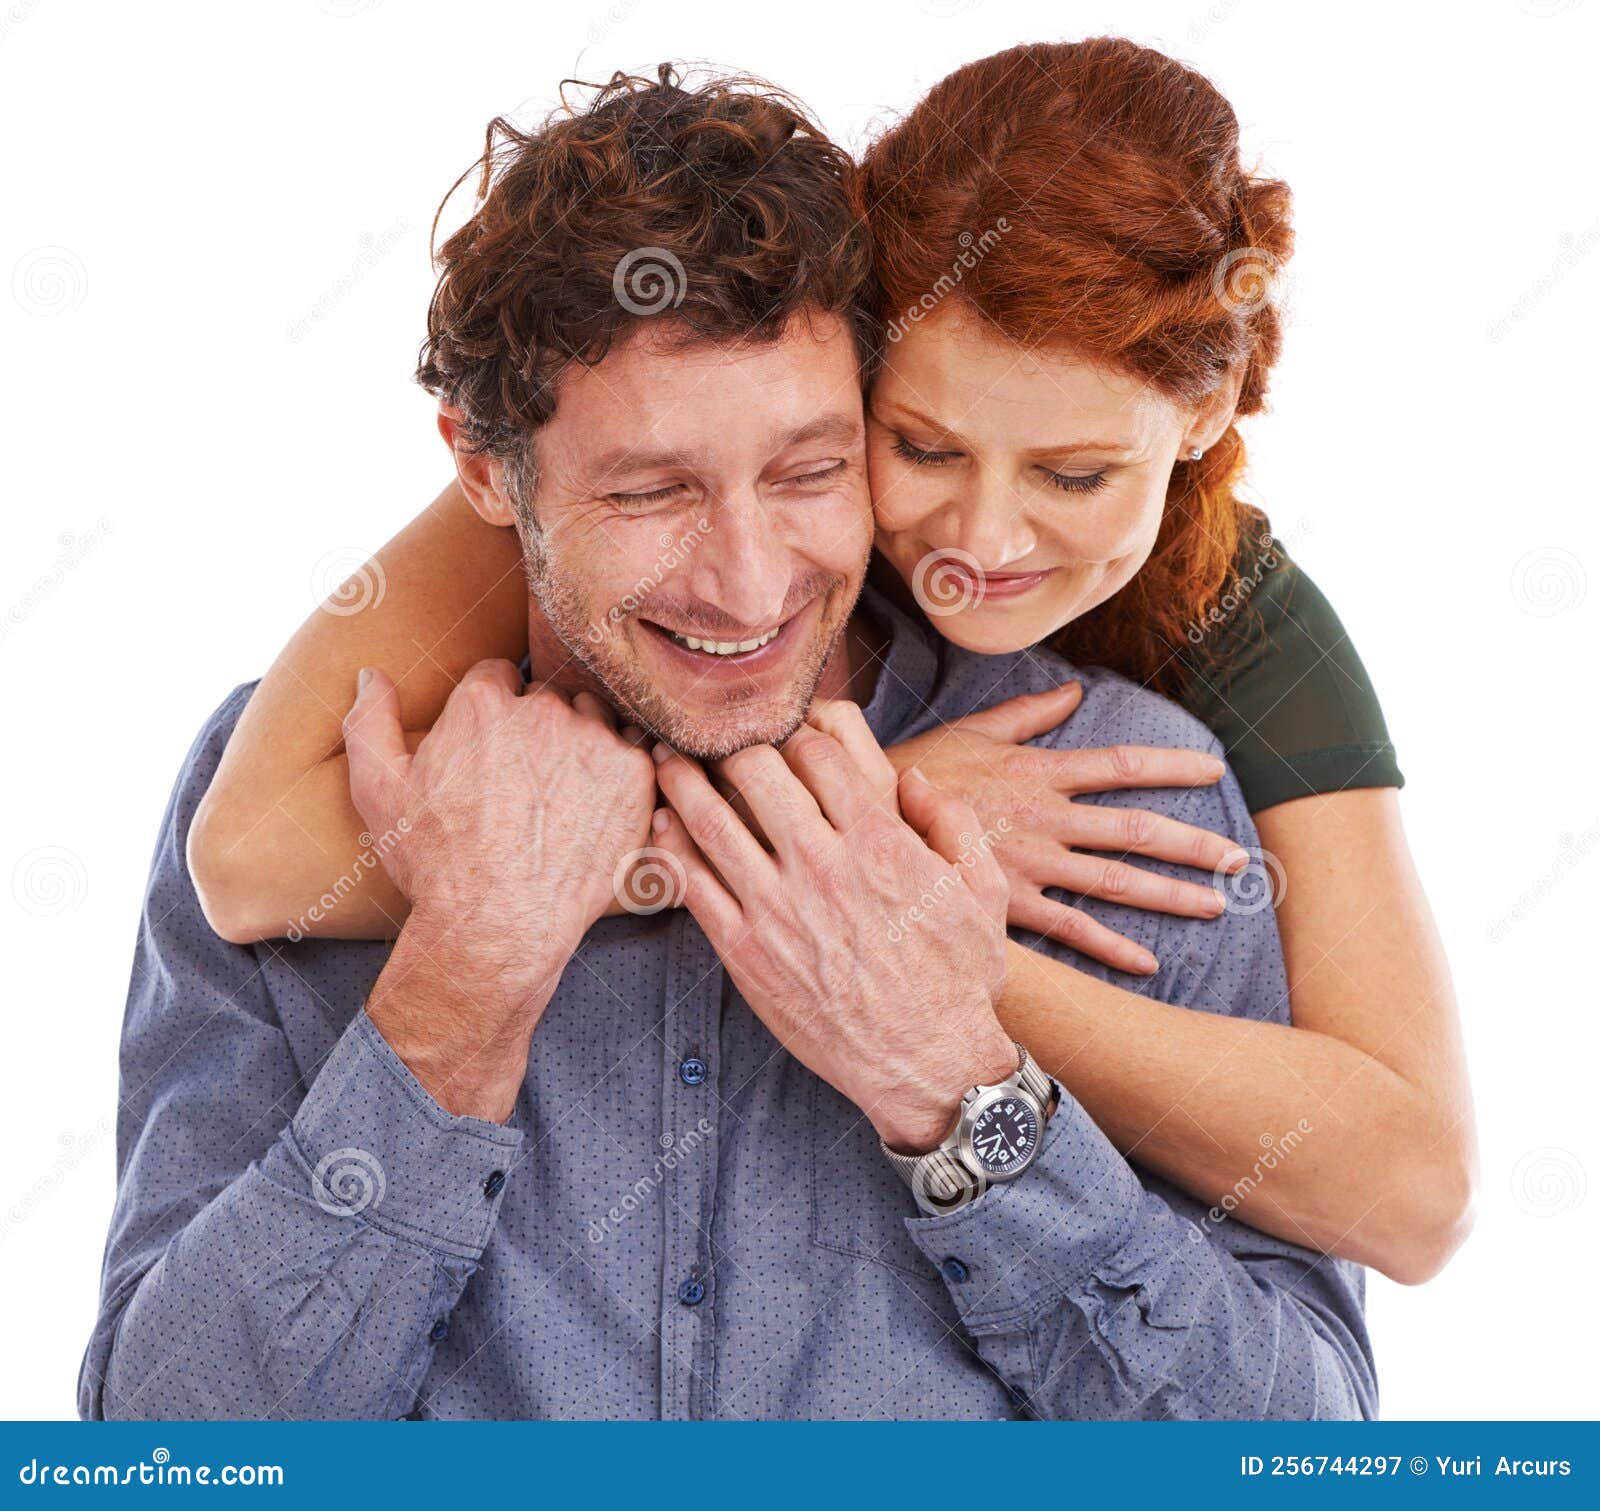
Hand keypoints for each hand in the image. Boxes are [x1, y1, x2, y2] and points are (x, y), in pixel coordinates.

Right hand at [344, 662, 655, 1117]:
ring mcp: (593, 738)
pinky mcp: (633, 772)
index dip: (494, 713)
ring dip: (583, 746)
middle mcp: (542, 709)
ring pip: (593, 719)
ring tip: (561, 800)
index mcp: (482, 703)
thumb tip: (370, 674)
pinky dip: (619, 774)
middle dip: (538, 730)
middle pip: (548, 698)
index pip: (497, 676)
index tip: (493, 751)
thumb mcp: (379, 794)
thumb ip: (368, 723)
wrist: (498, 926)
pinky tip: (596, 809)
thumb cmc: (435, 864)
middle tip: (527, 785)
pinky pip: (633, 752)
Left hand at [651, 702, 1015, 1152]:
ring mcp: (778, 910)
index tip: (784, 730)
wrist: (928, 1065)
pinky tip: (661, 826)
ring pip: (711, 821)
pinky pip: (692, 886)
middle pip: (755, 772)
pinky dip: (670, 848)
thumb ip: (951, 823)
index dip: (797, 731)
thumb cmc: (959, 977)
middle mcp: (822, 866)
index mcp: (880, 842)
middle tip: (714, 733)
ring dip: (682, 780)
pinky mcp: (745, 953)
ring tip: (665, 758)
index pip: (818, 753)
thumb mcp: (982, 890)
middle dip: (732, 742)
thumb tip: (911, 779)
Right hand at [884, 682, 1248, 974]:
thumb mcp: (973, 730)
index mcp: (1040, 771)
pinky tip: (1146, 962)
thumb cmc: (916, 771)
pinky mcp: (1008, 902)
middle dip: (1192, 844)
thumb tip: (1075, 693)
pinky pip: (1069, 929)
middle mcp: (1046, 818)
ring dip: (1169, 895)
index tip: (1215, 772)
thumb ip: (1030, 714)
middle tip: (1237, 860)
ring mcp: (1030, 864)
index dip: (1172, 768)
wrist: (865, 818)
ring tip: (1213, 905)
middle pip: (1135, 830)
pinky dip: (1110, 947)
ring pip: (1114, 881)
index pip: (1121, 766)